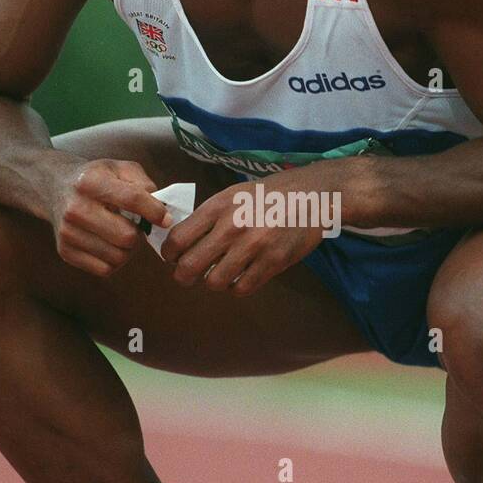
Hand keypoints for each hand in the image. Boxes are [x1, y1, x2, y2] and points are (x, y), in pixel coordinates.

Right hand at [45, 156, 173, 276]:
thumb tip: (161, 209)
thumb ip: (143, 183)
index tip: (165, 219)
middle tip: (134, 226)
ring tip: (120, 234)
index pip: (132, 199)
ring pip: (118, 257)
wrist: (55, 188)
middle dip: (138, 233)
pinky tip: (109, 245)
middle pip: (126, 236)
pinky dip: (114, 261)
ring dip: (127, 249)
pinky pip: (104, 270)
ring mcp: (68, 232)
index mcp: (90, 182)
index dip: (155, 211)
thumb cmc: (95, 179)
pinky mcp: (65, 251)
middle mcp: (75, 208)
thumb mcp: (119, 168)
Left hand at [162, 170, 338, 294]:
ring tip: (219, 274)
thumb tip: (183, 240)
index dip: (169, 254)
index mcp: (219, 206)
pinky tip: (240, 277)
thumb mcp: (234, 194)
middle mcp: (232, 227)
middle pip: (190, 266)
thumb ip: (209, 216)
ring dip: (213, 282)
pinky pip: (243, 288)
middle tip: (187, 276)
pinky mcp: (273, 262)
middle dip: (183, 276)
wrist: (313, 195)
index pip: (178, 239)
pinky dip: (237, 287)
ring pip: (215, 282)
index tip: (172, 258)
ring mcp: (254, 246)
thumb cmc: (270, 194)